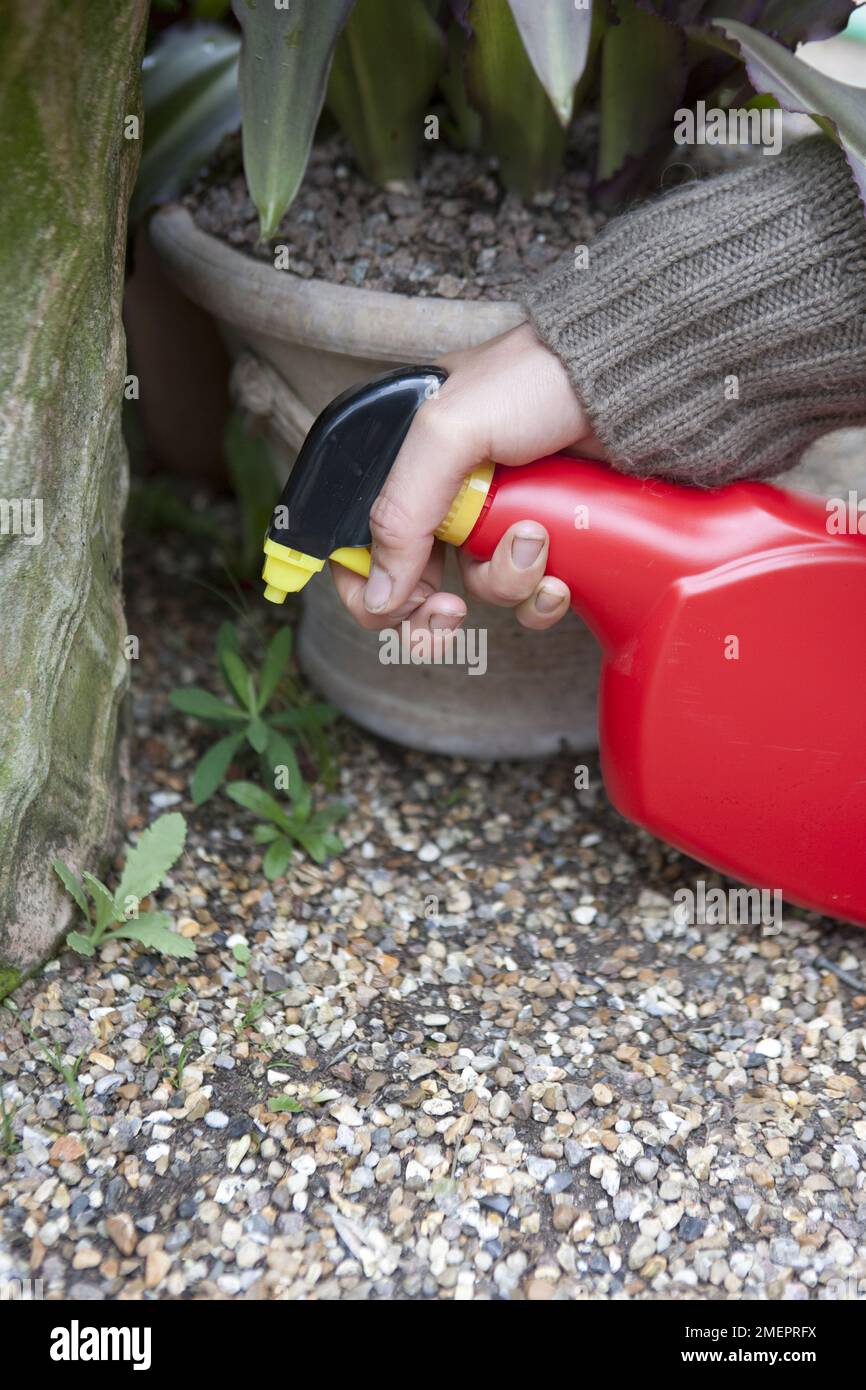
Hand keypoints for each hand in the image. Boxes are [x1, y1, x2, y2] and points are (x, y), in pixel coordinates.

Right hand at [331, 321, 605, 633]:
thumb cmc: (534, 379)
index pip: (362, 547)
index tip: (399, 606)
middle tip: (451, 610)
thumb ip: (402, 509)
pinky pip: (531, 596)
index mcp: (408, 469)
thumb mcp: (449, 432)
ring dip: (506, 584)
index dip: (371, 588)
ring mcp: (500, 523)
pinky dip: (542, 599)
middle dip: (432, 610)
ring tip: (536, 543)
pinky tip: (561, 578)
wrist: (627, 379)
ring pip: (482, 592)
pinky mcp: (549, 540)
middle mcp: (448, 500)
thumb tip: (378, 594)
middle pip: (416, 587)